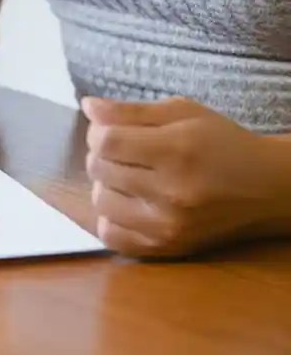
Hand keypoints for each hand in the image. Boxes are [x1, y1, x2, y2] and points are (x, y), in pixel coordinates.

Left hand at [83, 96, 290, 257]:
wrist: (266, 188)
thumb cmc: (223, 144)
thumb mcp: (184, 113)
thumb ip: (131, 110)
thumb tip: (88, 107)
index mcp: (177, 151)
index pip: (107, 143)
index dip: (97, 133)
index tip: (107, 131)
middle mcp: (171, 192)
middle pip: (100, 170)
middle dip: (103, 156)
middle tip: (123, 152)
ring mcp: (167, 225)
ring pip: (101, 203)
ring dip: (106, 186)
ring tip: (128, 177)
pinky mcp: (166, 247)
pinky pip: (111, 236)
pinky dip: (111, 218)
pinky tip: (128, 204)